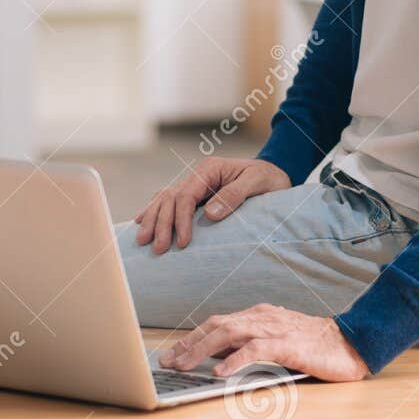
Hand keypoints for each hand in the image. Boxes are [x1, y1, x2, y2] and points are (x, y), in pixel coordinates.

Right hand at [133, 156, 290, 254]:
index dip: (181, 219)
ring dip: (153, 219)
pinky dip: (154, 211)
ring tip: (143, 241)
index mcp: (209, 169)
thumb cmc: (269, 179)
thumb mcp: (257, 183)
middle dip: (162, 224)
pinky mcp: (195, 194)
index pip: (186, 195)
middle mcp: (198, 175)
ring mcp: (195, 184)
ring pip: (164, 199)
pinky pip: (169, 201)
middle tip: (158, 249)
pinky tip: (142, 222)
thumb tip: (209, 214)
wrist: (275, 173)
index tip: (183, 243)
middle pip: (170, 198)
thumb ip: (234, 195)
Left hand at [158, 304, 369, 381]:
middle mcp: (262, 318)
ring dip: (202, 350)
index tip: (173, 353)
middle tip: (168, 361)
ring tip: (184, 365)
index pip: (218, 323)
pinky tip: (220, 372)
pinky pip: (255, 350)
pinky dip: (234, 360)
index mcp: (258, 316)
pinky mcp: (287, 344)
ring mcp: (274, 329)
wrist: (350, 343)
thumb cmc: (314, 346)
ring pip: (229, 334)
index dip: (193, 338)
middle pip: (217, 326)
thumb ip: (251, 345)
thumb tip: (218, 358)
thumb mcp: (276, 342)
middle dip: (189, 344)